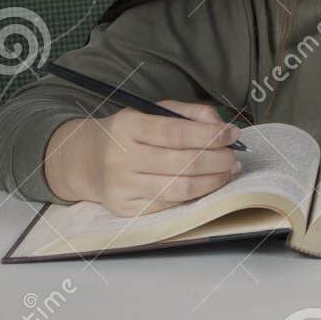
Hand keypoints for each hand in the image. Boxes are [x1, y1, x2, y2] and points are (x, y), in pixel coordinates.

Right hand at [43, 102, 242, 215]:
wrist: (85, 159)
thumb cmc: (129, 133)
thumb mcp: (153, 111)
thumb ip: (189, 113)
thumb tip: (221, 125)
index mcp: (127, 127)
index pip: (176, 133)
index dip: (210, 135)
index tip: (233, 134)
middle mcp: (120, 158)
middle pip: (182, 164)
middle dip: (218, 160)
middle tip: (234, 157)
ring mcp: (121, 186)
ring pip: (179, 189)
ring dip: (213, 181)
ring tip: (228, 172)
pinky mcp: (124, 208)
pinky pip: (169, 205)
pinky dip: (194, 196)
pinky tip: (207, 185)